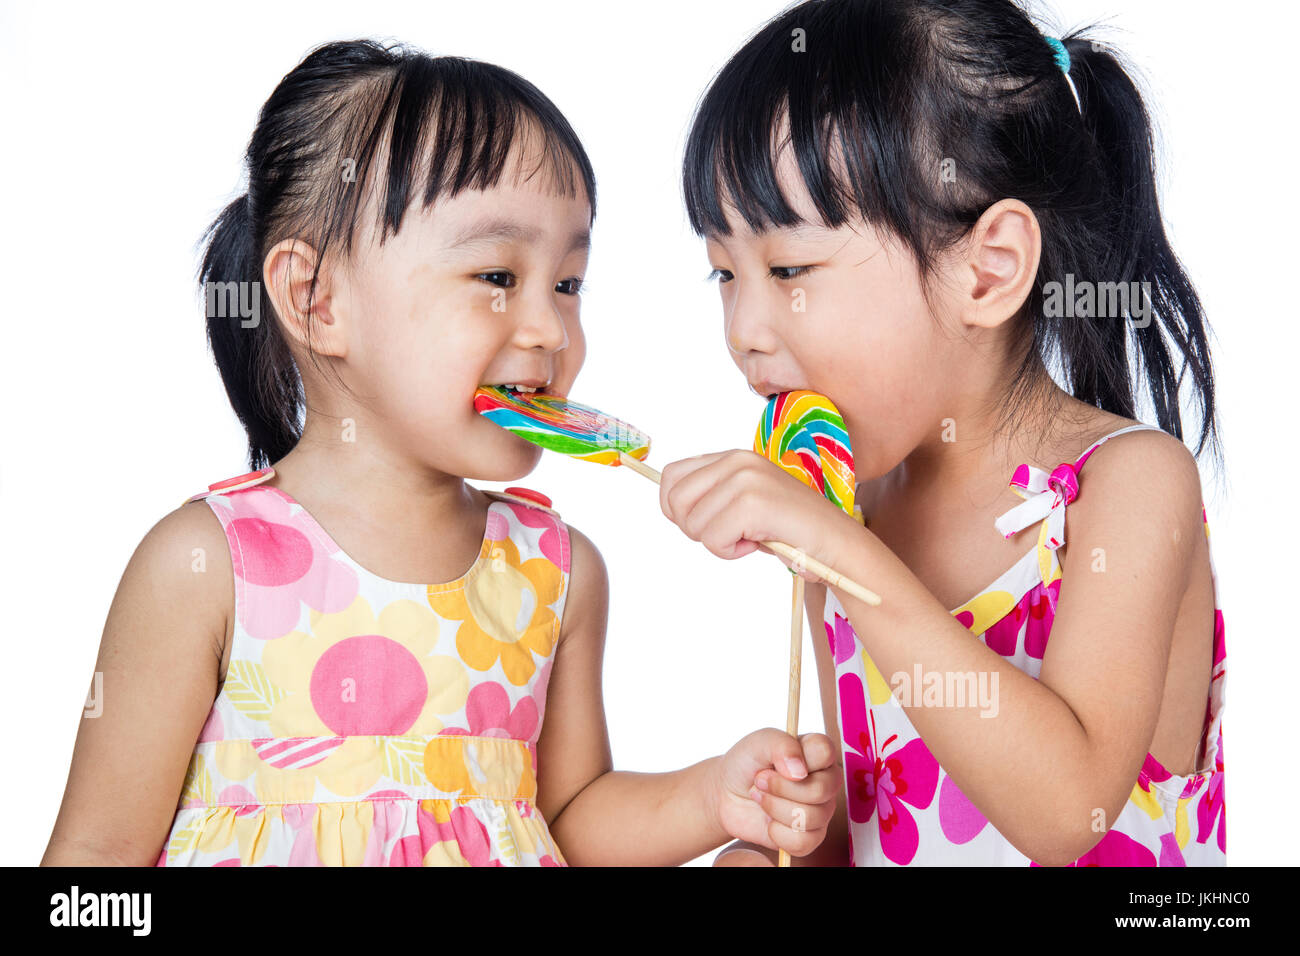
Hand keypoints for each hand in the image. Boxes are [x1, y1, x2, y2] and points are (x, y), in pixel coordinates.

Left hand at [658, 450, 848, 576]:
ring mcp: (745, 479)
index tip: (703, 524)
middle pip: (674, 499)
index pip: (672, 476)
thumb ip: (712, 498)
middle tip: (727, 536)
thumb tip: (671, 507)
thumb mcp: (744, 504)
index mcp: (732, 457)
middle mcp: (737, 461)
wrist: (836, 542)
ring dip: (716, 543)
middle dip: (693, 528)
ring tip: (748, 538)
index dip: (676, 508)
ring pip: (692, 523)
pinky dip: (730, 552)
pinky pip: (713, 540)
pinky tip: (758, 544)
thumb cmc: (788, 530)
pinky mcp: (753, 503)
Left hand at [712, 728, 840, 857]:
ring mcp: (821, 811)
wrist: (728, 793)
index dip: (799, 759)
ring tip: (761, 797)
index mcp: (818, 753)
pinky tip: (768, 821)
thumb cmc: (747, 762)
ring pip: (810, 818)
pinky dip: (777, 832)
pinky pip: (802, 842)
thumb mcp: (759, 742)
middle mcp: (826, 782)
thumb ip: (781, 745)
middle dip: (780, 787)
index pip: (826, 752)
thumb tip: (799, 772)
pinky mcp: (810, 838)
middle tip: (760, 780)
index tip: (775, 763)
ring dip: (774, 807)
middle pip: (820, 790)